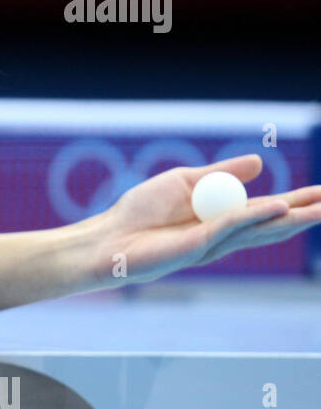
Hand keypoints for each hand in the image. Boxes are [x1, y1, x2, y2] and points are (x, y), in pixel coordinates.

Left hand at [90, 154, 320, 284]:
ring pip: (260, 229)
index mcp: (221, 220)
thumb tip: (260, 163)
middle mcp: (223, 235)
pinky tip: (279, 208)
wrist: (108, 237)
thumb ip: (222, 174)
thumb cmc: (139, 212)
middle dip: (305, 214)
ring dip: (293, 218)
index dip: (296, 202)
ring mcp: (213, 243)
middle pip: (273, 224)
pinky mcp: (198, 245)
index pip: (267, 210)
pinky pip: (232, 226)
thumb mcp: (185, 182)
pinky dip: (256, 214)